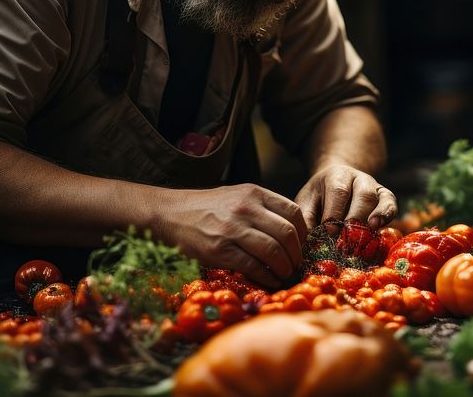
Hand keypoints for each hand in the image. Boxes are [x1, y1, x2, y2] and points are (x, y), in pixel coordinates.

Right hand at [162, 184, 307, 288]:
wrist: (169, 214)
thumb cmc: (206, 208)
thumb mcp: (236, 196)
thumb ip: (262, 208)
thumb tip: (291, 232)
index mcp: (253, 193)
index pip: (293, 211)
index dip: (303, 232)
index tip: (302, 245)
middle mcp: (245, 208)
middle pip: (287, 233)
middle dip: (296, 254)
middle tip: (296, 264)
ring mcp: (232, 229)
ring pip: (274, 251)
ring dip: (284, 267)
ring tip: (285, 274)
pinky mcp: (220, 250)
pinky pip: (254, 267)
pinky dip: (267, 277)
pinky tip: (270, 280)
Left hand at [294, 165, 396, 229]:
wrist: (334, 184)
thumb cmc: (318, 198)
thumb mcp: (306, 203)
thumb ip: (306, 219)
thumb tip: (308, 240)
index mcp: (337, 176)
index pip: (338, 191)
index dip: (335, 212)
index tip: (329, 231)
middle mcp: (359, 178)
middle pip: (363, 194)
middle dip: (356, 217)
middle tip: (348, 238)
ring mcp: (374, 186)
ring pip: (380, 198)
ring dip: (375, 216)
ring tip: (369, 230)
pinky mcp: (385, 197)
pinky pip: (391, 204)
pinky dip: (388, 215)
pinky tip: (380, 228)